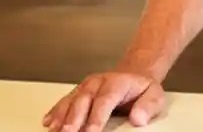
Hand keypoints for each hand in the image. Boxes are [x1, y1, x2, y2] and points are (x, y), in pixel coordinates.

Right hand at [42, 69, 165, 131]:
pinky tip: (48, 123)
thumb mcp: (154, 95)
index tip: (91, 131)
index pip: (105, 100)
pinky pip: (64, 101)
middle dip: (74, 118)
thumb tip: (139, 119)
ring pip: (71, 100)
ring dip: (61, 116)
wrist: (133, 76)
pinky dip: (55, 112)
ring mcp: (86, 87)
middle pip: (83, 100)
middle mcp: (98, 83)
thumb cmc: (141, 89)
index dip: (96, 117)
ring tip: (55, 130)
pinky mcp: (78, 93)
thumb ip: (148, 106)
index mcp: (116, 83)